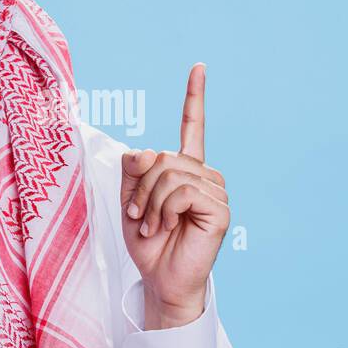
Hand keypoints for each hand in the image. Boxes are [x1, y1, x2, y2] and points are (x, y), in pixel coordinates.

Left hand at [120, 63, 229, 329]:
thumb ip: (133, 170)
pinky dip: (164, 210)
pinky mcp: (219, 209)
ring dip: (150, 202)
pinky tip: (166, 228)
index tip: (199, 67)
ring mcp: (214, 191)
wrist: (160, 279)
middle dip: (141, 187)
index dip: (194, 96)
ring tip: (151, 226)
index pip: (192, 126)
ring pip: (170, 173)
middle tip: (137, 216)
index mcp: (184, 169)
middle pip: (163, 157)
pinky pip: (182, 191)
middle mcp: (204, 175)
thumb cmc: (148, 242)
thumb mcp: (129, 199)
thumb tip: (146, 152)